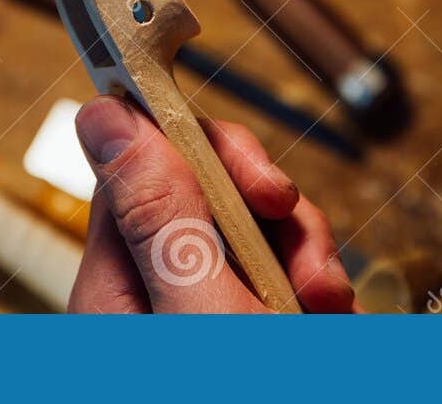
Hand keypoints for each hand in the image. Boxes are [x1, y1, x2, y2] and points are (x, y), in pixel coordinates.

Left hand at [69, 95, 356, 312]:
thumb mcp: (202, 311)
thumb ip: (159, 215)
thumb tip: (105, 115)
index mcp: (113, 291)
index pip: (138, 172)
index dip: (202, 158)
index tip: (262, 176)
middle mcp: (148, 299)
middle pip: (202, 197)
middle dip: (269, 214)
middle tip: (308, 261)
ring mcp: (197, 316)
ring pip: (251, 234)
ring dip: (303, 255)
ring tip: (331, 304)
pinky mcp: (242, 326)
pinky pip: (276, 277)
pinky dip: (312, 288)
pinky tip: (335, 313)